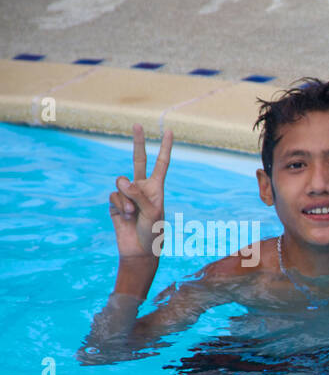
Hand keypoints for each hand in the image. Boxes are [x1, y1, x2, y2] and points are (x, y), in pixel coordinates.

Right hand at [108, 124, 170, 259]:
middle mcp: (141, 187)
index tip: (169, 131)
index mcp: (156, 188)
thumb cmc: (152, 232)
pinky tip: (124, 216)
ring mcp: (127, 194)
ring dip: (125, 199)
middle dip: (138, 142)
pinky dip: (119, 205)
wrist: (139, 250)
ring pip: (121, 183)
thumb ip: (139, 195)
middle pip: (138, 160)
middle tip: (138, 124)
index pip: (161, 164)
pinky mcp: (115, 202)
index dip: (165, 148)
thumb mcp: (152, 213)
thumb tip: (122, 180)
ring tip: (132, 213)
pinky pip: (113, 195)